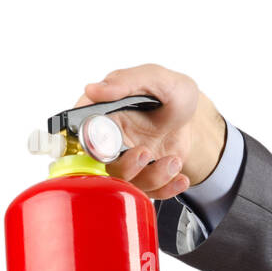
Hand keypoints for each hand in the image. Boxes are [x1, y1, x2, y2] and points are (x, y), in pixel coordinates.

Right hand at [72, 63, 226, 198]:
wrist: (192, 115)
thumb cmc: (170, 92)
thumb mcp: (156, 78)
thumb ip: (126, 81)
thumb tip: (93, 90)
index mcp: (100, 113)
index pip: (79, 134)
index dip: (89, 145)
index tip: (108, 148)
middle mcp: (108, 139)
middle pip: (101, 166)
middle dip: (125, 166)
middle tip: (145, 153)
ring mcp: (125, 160)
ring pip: (126, 182)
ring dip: (152, 176)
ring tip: (173, 160)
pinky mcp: (143, 175)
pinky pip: (148, 191)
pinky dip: (166, 188)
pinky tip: (180, 177)